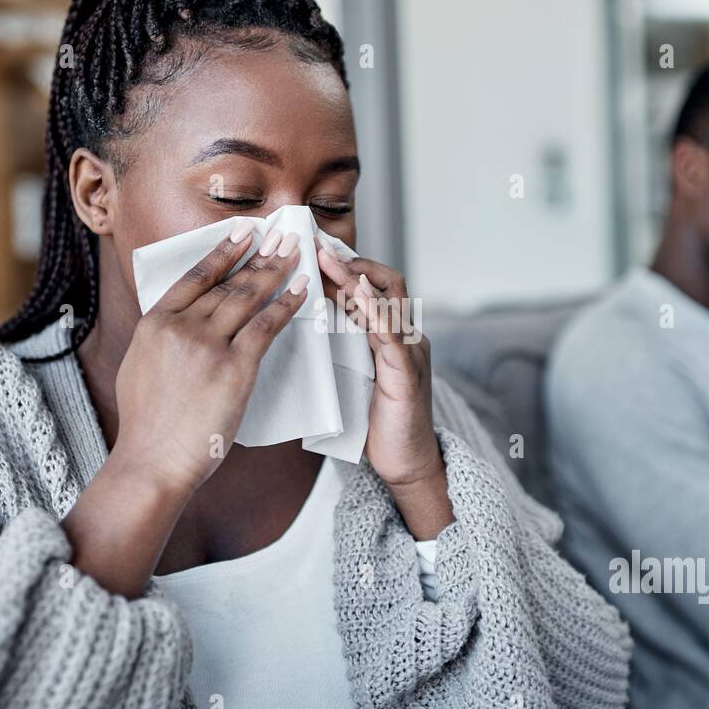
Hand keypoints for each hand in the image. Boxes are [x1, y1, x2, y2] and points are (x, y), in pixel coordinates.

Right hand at [109, 226, 308, 496]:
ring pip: (248, 298)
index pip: (195, 276)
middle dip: (259, 256)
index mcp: (155, 323)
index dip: (222, 251)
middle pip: (227, 283)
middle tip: (281, 234)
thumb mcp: (139, 367)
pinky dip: (286, 306)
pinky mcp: (234, 368)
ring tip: (296, 253)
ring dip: (276, 271)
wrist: (154, 460)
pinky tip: (301, 291)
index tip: (242, 232)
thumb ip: (161, 337)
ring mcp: (208, 346)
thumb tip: (176, 319)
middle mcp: (181, 327)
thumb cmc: (148, 424)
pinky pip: (266, 327)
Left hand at [317, 240, 452, 539]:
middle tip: (315, 245)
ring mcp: (409, 353)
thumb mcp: (352, 377)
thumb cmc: (376, 424)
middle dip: (350, 262)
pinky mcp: (407, 375)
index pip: (373, 287)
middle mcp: (404, 337)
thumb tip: (299, 327)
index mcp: (390, 336)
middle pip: (385, 282)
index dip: (345, 266)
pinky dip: (375, 311)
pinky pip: (392, 336)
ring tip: (328, 259)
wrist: (405, 464)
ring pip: (389, 302)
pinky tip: (357, 296)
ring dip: (356, 278)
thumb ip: (338, 351)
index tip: (312, 249)